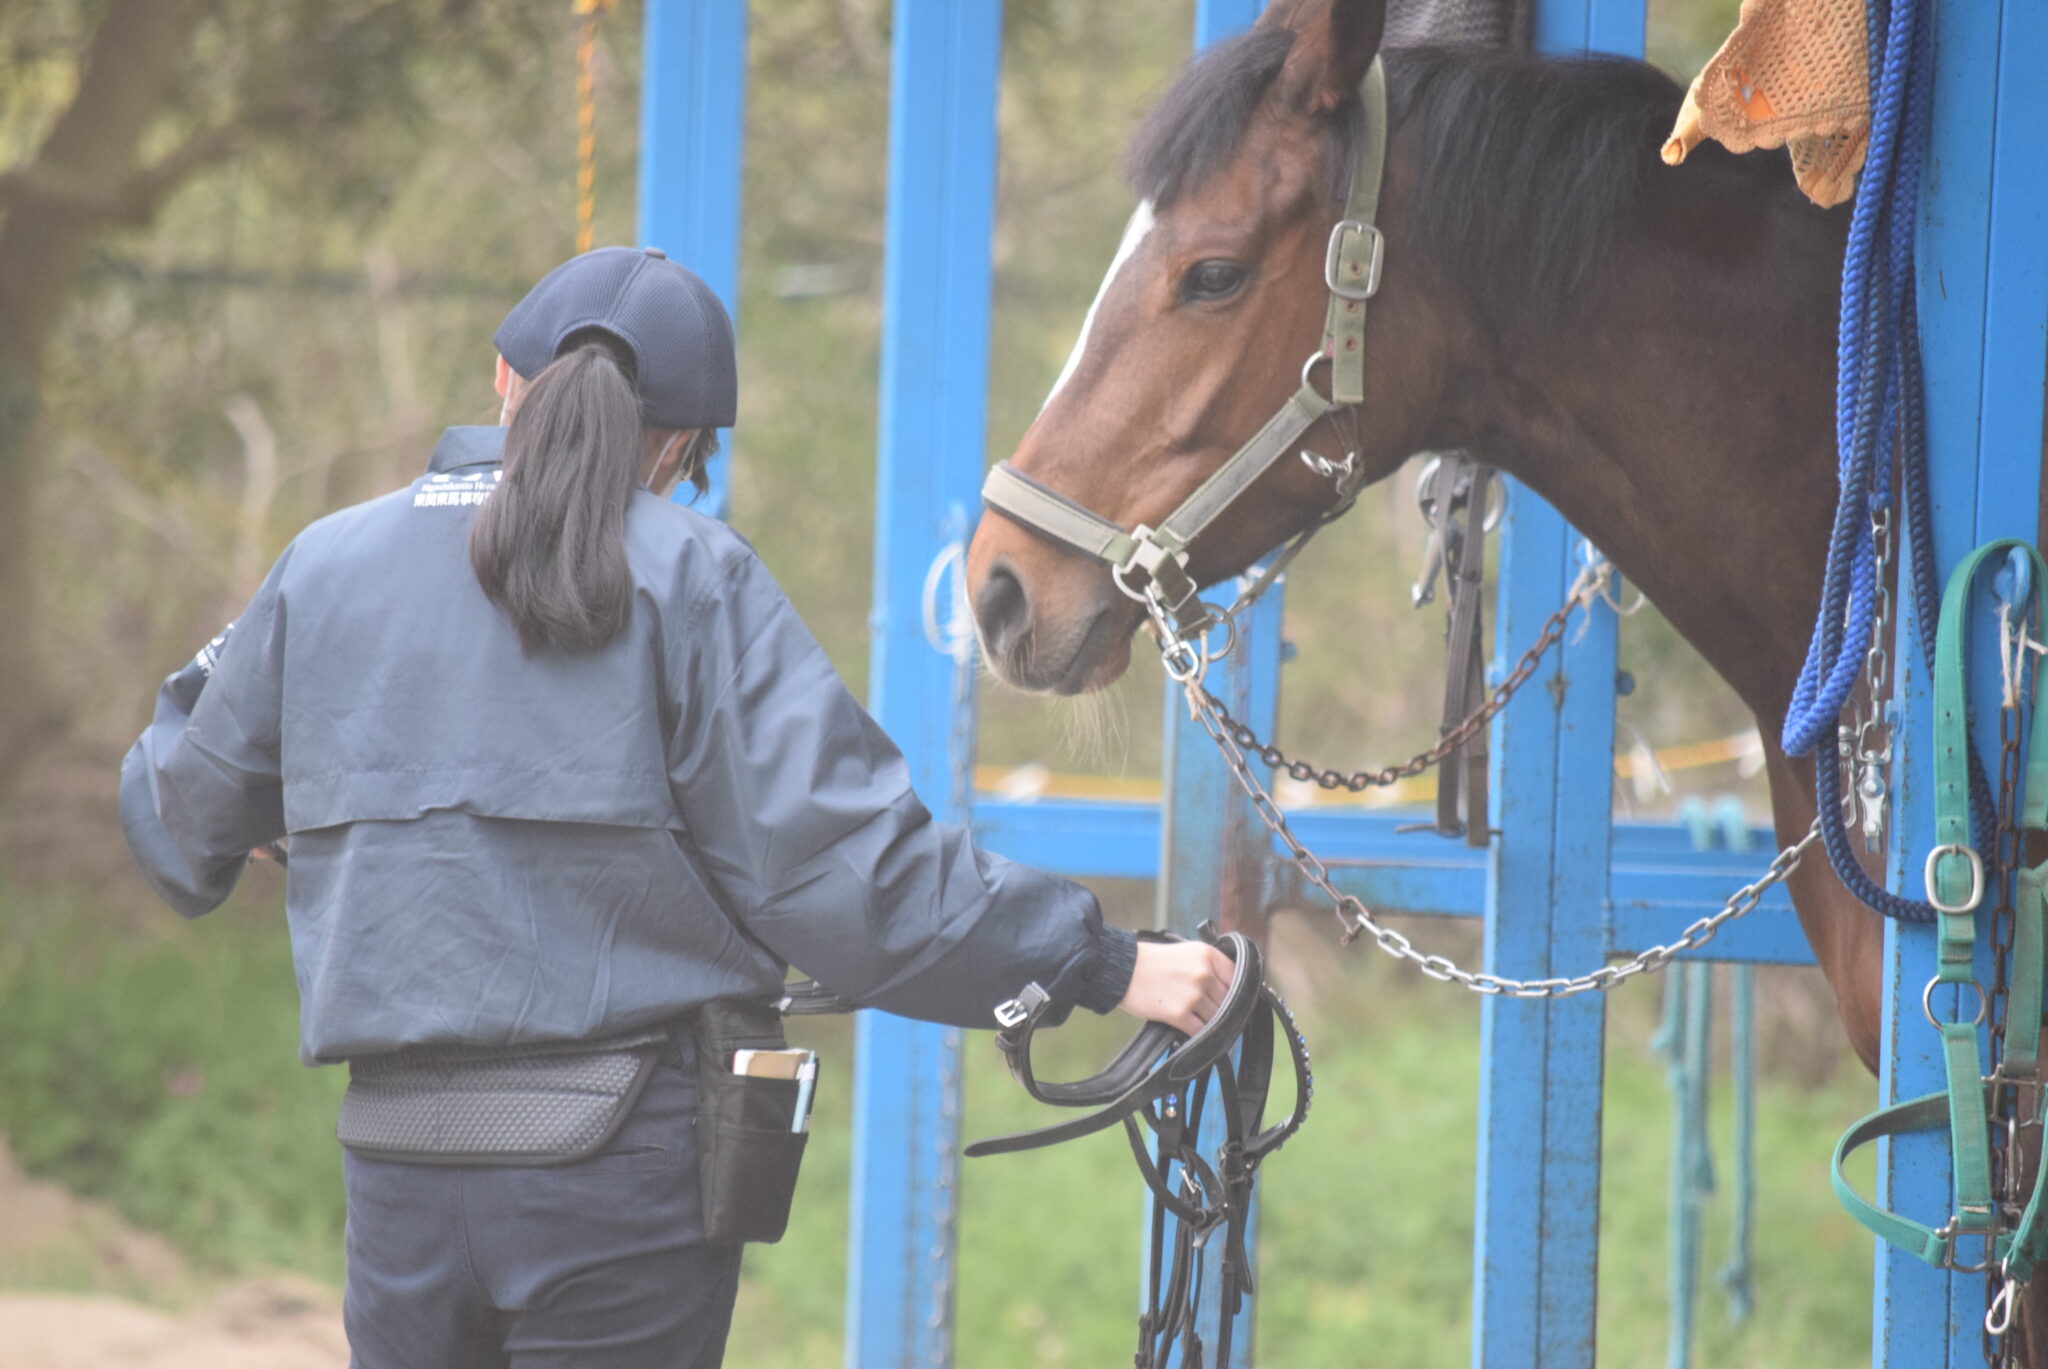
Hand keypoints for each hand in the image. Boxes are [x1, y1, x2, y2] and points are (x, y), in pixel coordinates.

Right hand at [1118, 940, 1236, 1036]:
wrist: (1123, 969)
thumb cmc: (1153, 962)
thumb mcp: (1187, 952)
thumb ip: (1210, 967)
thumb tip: (1232, 990)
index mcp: (1208, 955)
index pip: (1237, 978)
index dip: (1238, 993)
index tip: (1236, 1002)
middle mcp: (1203, 974)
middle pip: (1229, 1001)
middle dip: (1224, 1011)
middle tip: (1219, 1017)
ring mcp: (1192, 995)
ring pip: (1217, 1018)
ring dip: (1213, 1025)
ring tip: (1205, 1026)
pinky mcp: (1179, 1014)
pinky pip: (1201, 1031)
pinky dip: (1201, 1035)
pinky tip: (1195, 1033)